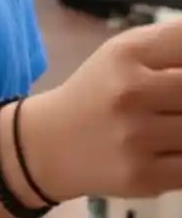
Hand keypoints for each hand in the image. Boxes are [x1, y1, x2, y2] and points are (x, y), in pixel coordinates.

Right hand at [22, 18, 181, 201]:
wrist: (49, 143)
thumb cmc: (99, 92)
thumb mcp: (125, 52)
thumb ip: (174, 42)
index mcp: (126, 53)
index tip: (178, 71)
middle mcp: (129, 92)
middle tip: (171, 103)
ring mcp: (136, 136)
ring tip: (168, 121)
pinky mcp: (144, 176)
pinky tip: (167, 147)